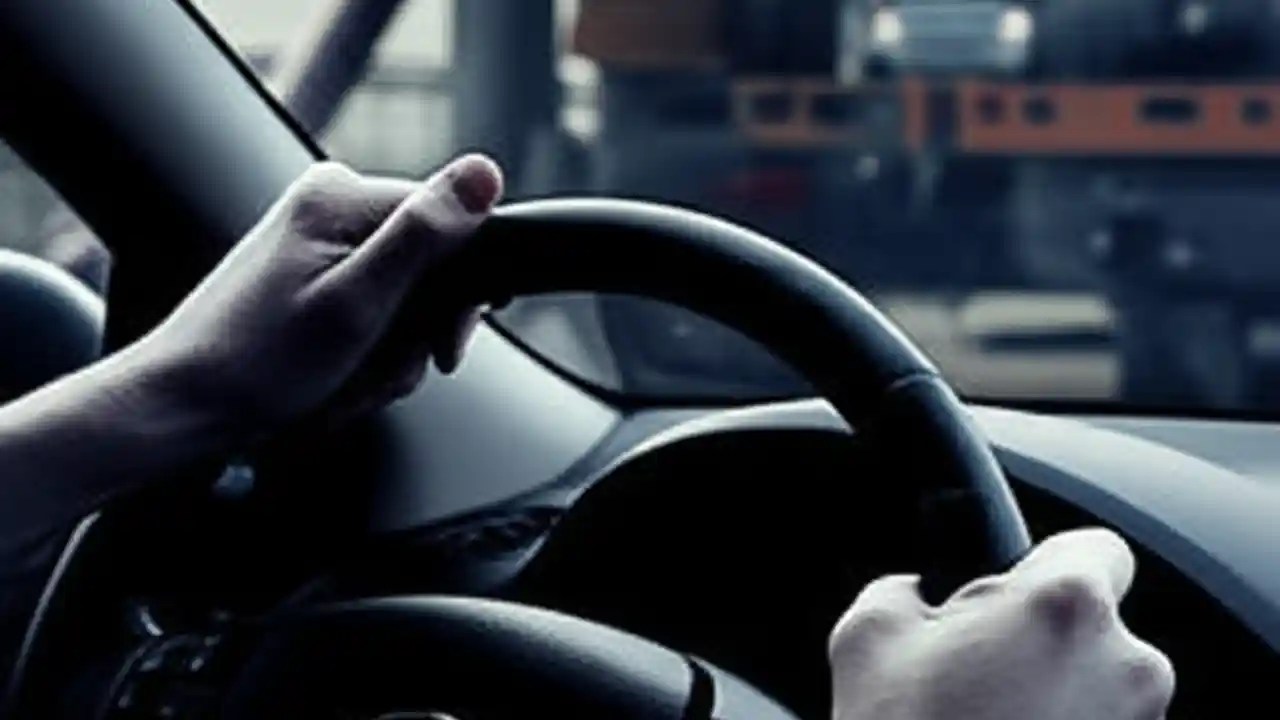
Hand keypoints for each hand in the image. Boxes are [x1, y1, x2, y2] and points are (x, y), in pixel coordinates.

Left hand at [139, 155, 503, 437]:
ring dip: (389, 355)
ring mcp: (321, 242)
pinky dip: (367, 355)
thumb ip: (423, 236)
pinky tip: (337, 376)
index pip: (451, 229)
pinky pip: (377, 312)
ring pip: (407, 301)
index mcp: (340, 197)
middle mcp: (330, 206)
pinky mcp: (315, 276)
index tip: (440, 347)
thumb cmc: (256, 364)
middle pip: (431, 269)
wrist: (185, 407)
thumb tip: (484, 173)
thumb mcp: (356, 302)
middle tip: (375, 369)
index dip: (455, 299)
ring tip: (346, 379)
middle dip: (414, 335)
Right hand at [829, 528, 1174, 719]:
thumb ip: (905, 587)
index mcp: (1064, 606)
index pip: (1094, 544)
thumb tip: (920, 593)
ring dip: (1056, 694)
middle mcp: (1126, 666)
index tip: (1010, 593)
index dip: (1043, 563)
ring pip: (1101, 685)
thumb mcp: (866, 636)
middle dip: (1042, 640)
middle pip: (1097, 624)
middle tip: (977, 672)